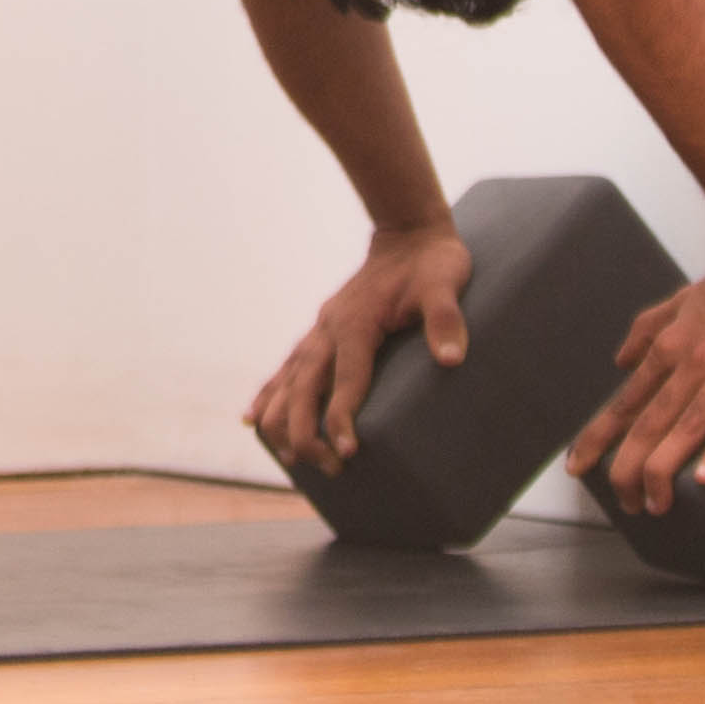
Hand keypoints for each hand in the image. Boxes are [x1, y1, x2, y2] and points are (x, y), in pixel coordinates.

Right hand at [248, 218, 472, 473]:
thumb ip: (445, 319)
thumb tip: (452, 359)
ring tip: (290, 460)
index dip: (342, 416)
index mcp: (356, 323)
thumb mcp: (445, 284)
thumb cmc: (431, 263)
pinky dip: (267, 396)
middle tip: (329, 469)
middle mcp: (328, 329)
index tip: (348, 453)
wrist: (408, 234)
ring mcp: (319, 331)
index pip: (345, 379)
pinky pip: (285, 369)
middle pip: (304, 388)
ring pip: (287, 382)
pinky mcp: (319, 333)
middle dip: (307, 431)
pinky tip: (253, 420)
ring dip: (282, 421)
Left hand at [566, 254, 704, 515]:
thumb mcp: (677, 302)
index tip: (576, 467)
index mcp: (667, 351)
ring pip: (687, 427)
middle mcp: (689, 364)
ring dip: (666, 469)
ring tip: (655, 504)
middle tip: (624, 505)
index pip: (624, 403)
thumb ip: (646, 332)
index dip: (597, 438)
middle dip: (629, 469)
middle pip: (649, 425)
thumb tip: (620, 364)